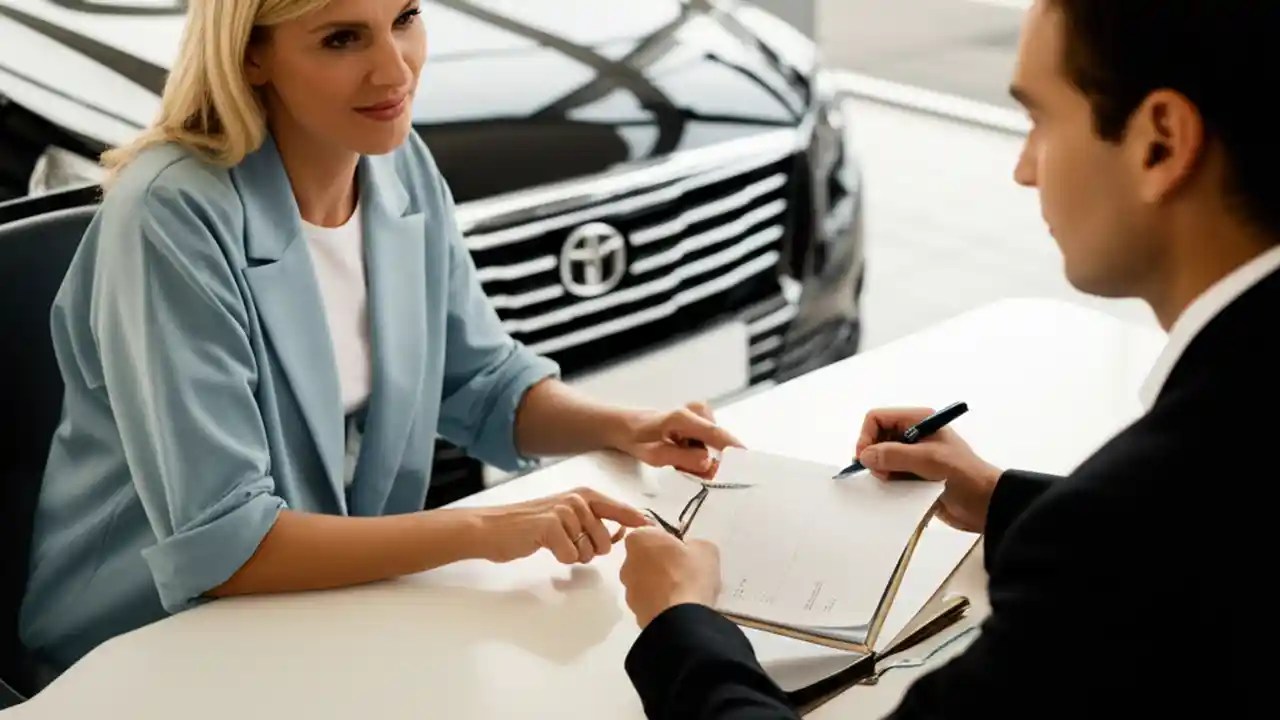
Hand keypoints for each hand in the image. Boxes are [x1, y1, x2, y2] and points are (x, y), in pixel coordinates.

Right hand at [477, 487, 649, 564]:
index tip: (653, 529)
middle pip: (606, 540)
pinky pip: (571, 556)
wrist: (492, 528)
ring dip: (574, 555)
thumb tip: (621, 534)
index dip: (637, 522)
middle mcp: (577, 499)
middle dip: (591, 551)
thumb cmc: (529, 525)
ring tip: (554, 544)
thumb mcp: (565, 516)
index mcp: (584, 495)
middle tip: (568, 544)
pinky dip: (561, 559)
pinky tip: (545, 547)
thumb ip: (592, 521)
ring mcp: (564, 511)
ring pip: (589, 551)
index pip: (620, 509)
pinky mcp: (551, 527)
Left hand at [613, 402, 743, 478]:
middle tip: (685, 469)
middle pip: (716, 443)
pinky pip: (707, 442)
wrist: (625, 424)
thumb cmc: (636, 439)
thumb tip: (710, 462)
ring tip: (677, 460)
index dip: (735, 450)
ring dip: (699, 457)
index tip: (750, 464)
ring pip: (712, 445)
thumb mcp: (654, 455)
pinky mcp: (701, 417)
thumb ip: (683, 459)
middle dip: (707, 461)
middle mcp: (696, 410)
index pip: (717, 435)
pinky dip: (696, 452)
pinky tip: (680, 452)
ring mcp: (700, 412)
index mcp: (683, 418)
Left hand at [619, 527, 720, 628]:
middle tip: (685, 570)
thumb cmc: (690, 575)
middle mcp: (627, 563)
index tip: (682, 548)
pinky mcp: (635, 613)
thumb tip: (690, 552)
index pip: (648, 532)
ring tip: (684, 592)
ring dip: (661, 584)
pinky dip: (661, 603)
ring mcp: (629, 590)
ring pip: (646, 581)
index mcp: (639, 539)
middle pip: (645, 558)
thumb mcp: (705, 549)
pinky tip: (679, 607)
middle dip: (662, 562)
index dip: (666, 539)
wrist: (680, 620)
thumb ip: (693, 545)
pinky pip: (650, 602)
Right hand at [855, 407, 1002, 532]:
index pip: (878, 418)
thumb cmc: (961, 474)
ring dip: (882, 470)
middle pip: (876, 438)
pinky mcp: (914, 473)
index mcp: (918, 420)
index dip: (867, 436)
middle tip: (883, 474)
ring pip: (881, 457)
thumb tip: (864, 456)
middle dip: (874, 456)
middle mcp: (913, 433)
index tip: (866, 459)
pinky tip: (898, 489)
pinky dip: (889, 481)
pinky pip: (891, 473)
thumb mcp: (927, 460)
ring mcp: (914, 454)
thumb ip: (894, 455)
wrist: (984, 503)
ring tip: (893, 483)